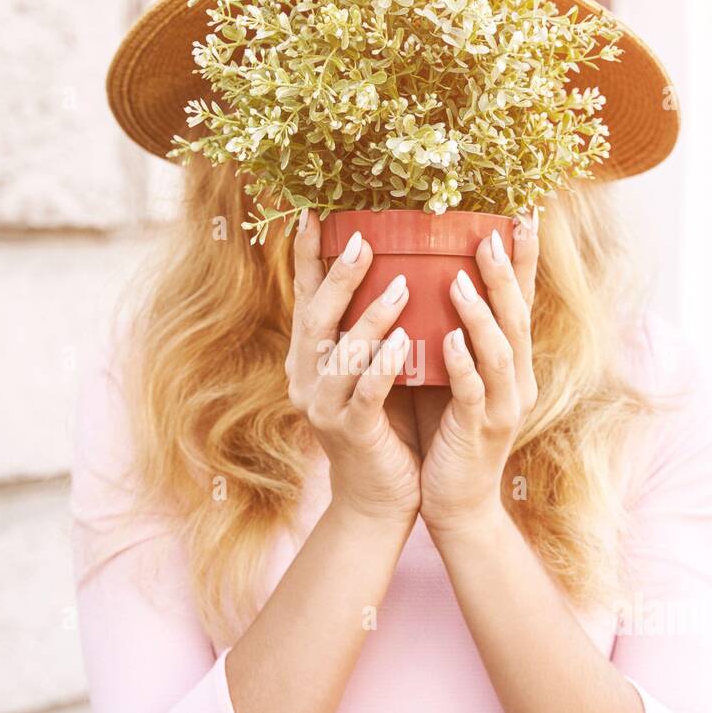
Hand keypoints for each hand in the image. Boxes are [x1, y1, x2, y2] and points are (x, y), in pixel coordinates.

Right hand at [287, 213, 420, 524]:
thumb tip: (404, 270)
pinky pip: (367, 392)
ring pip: (342, 353)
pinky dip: (384, 365)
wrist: (379, 499)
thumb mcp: (374, 372)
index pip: (306, 298)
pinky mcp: (351, 431)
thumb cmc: (386, 427)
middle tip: (363, 240)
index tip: (312, 214)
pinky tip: (405, 341)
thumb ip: (375, 332)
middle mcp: (307, 378)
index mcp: (310, 360)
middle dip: (339, 276)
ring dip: (371, 317)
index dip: (307, 258)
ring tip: (403, 286)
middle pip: (317, 317)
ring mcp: (324, 407)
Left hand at [419, 218, 538, 538]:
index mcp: (509, 361)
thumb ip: (444, 333)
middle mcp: (515, 378)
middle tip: (493, 232)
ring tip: (459, 279)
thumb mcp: (446, 375)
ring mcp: (503, 405)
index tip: (522, 215)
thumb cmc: (444, 432)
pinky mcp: (482, 431)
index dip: (522, 260)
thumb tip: (418, 281)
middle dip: (505, 273)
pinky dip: (463, 365)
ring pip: (500, 351)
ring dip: (481, 313)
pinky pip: (474, 393)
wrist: (454, 502)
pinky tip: (448, 341)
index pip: (518, 301)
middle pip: (515, 316)